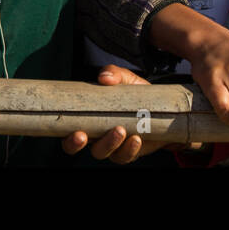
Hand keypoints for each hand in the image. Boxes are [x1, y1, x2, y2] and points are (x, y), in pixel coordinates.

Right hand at [62, 65, 189, 162]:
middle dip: (78, 144)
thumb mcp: (124, 78)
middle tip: (84, 135)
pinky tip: (136, 139)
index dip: (68, 138)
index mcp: (87, 118)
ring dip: (109, 143)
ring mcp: (112, 146)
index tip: (76, 132)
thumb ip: (113, 73)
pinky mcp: (129, 151)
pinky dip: (130, 149)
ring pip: (103, 153)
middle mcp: (95, 135)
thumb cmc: (134, 92)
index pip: (67, 133)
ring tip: (120, 130)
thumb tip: (104, 77)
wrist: (161, 107)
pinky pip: (125, 156)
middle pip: (79, 147)